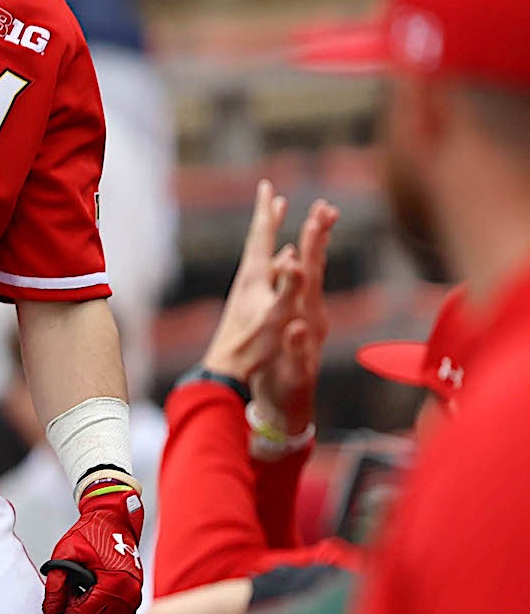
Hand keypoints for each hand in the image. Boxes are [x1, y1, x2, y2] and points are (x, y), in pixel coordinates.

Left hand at [41, 477, 145, 613]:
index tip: (63, 598)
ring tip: (80, 601)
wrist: (112, 519)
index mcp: (114, 582)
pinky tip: (92, 606)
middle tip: (70, 599)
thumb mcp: (66, 553)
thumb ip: (55, 583)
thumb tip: (50, 608)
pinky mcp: (136, 595)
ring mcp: (135, 595)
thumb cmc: (93, 531)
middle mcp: (129, 592)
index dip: (68, 609)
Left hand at [201, 180, 296, 381]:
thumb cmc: (253, 346)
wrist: (226, 370)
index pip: (261, 236)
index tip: (268, 186)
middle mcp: (246, 279)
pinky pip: (264, 272)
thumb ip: (287, 288)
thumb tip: (294, 259)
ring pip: (260, 255)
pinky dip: (274, 260)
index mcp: (253, 277)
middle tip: (270, 194)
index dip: (267, 211)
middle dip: (266, 216)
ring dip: (270, 236)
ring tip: (275, 222)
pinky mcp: (247, 304)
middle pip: (257, 239)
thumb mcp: (276, 316)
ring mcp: (245, 291)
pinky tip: (279, 264)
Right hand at [253, 199, 337, 432]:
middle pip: (317, 267)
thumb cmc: (289, 390)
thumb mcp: (293, 372)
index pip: (311, 274)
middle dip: (319, 236)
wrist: (292, 406)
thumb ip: (297, 349)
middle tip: (325, 206)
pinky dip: (305, 261)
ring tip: (320, 217)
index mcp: (308, 318)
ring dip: (316, 244)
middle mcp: (313, 312)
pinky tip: (298, 254)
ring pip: (314, 273)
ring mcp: (310, 315)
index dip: (312, 246)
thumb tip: (297, 326)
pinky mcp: (303, 319)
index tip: (314, 219)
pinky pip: (305, 283)